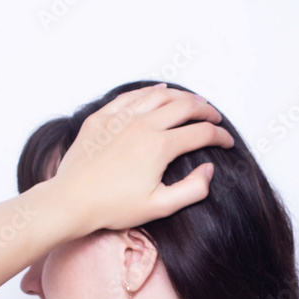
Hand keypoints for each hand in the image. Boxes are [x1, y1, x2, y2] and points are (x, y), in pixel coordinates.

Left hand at [48, 83, 234, 235]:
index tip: (226, 142)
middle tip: (215, 117)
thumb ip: (192, 189)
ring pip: (159, 95)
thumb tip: (209, 170)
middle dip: (206, 110)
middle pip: (184, 106)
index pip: (200, 133)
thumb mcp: (160, 207)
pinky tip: (158, 91)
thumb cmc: (113, 207)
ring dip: (181, 96)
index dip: (219, 136)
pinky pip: (131, 96)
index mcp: (159, 146)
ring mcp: (120, 118)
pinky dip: (150, 91)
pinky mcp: (102, 118)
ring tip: (193, 101)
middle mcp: (143, 125)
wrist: (72, 201)